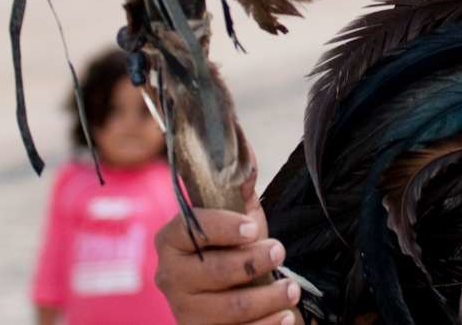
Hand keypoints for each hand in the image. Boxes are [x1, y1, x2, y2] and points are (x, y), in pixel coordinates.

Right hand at [153, 171, 303, 324]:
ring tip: (291, 288)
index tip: (252, 226)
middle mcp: (170, 277)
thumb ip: (240, 188)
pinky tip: (285, 316)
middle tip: (280, 252)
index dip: (222, 227)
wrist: (228, 298)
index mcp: (172, 240)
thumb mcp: (239, 217)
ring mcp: (185, 311)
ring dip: (268, 297)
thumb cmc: (234, 250)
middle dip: (253, 261)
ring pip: (230, 307)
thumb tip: (247, 152)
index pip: (191, 229)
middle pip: (214, 271)